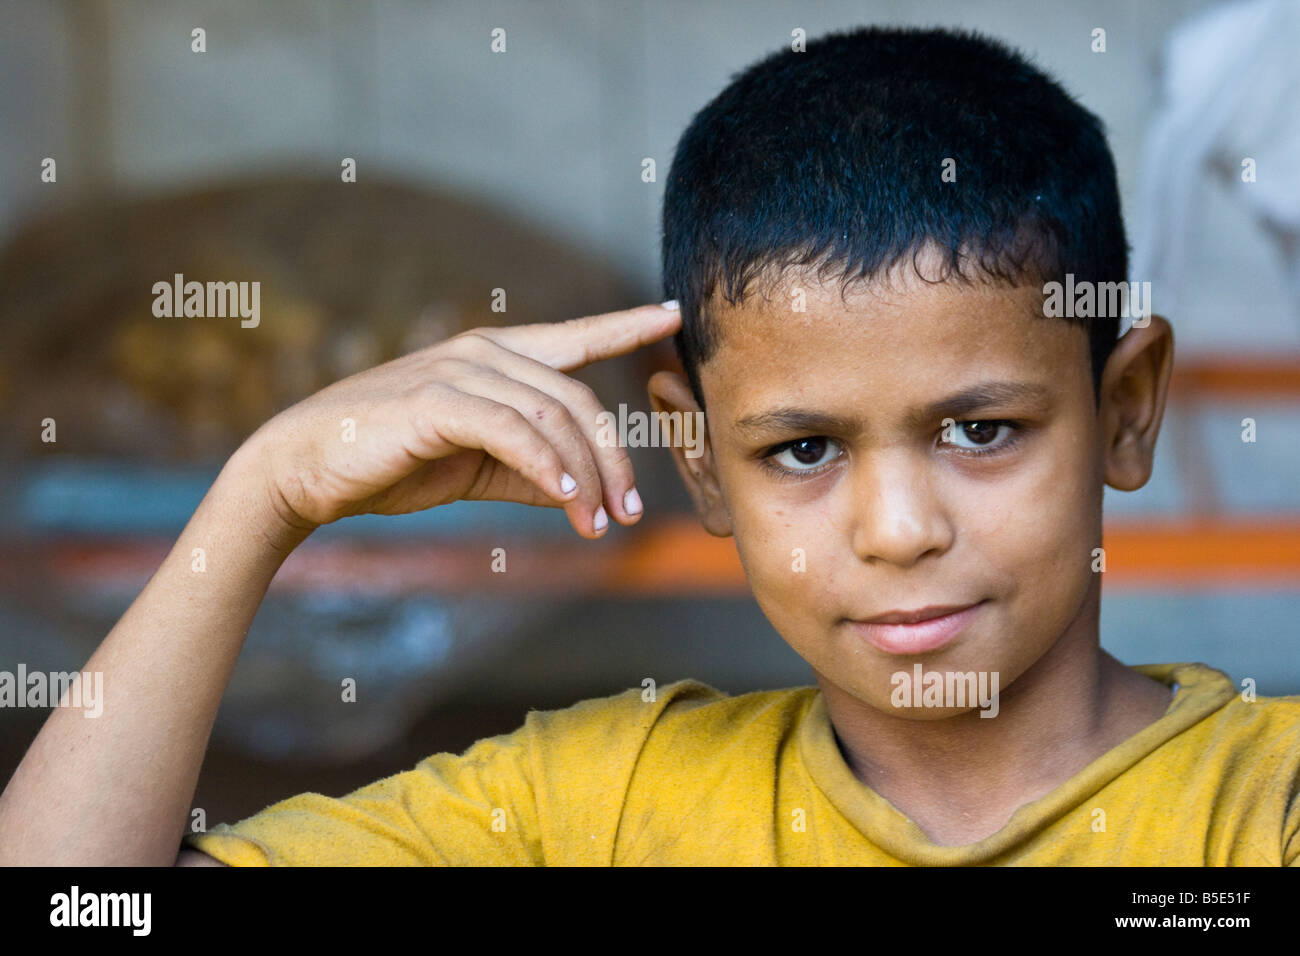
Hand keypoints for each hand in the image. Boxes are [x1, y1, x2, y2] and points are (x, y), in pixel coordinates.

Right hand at [248, 302, 681, 539]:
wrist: (305, 469)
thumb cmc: (390, 462)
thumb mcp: (475, 467)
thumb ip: (529, 470)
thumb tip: (580, 490)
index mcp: (496, 357)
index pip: (574, 338)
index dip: (624, 326)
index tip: (671, 315)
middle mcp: (484, 353)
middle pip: (577, 400)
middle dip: (613, 459)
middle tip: (629, 512)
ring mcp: (460, 371)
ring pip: (553, 417)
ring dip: (586, 475)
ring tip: (601, 523)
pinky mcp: (437, 402)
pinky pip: (513, 432)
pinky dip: (546, 466)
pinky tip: (568, 498)